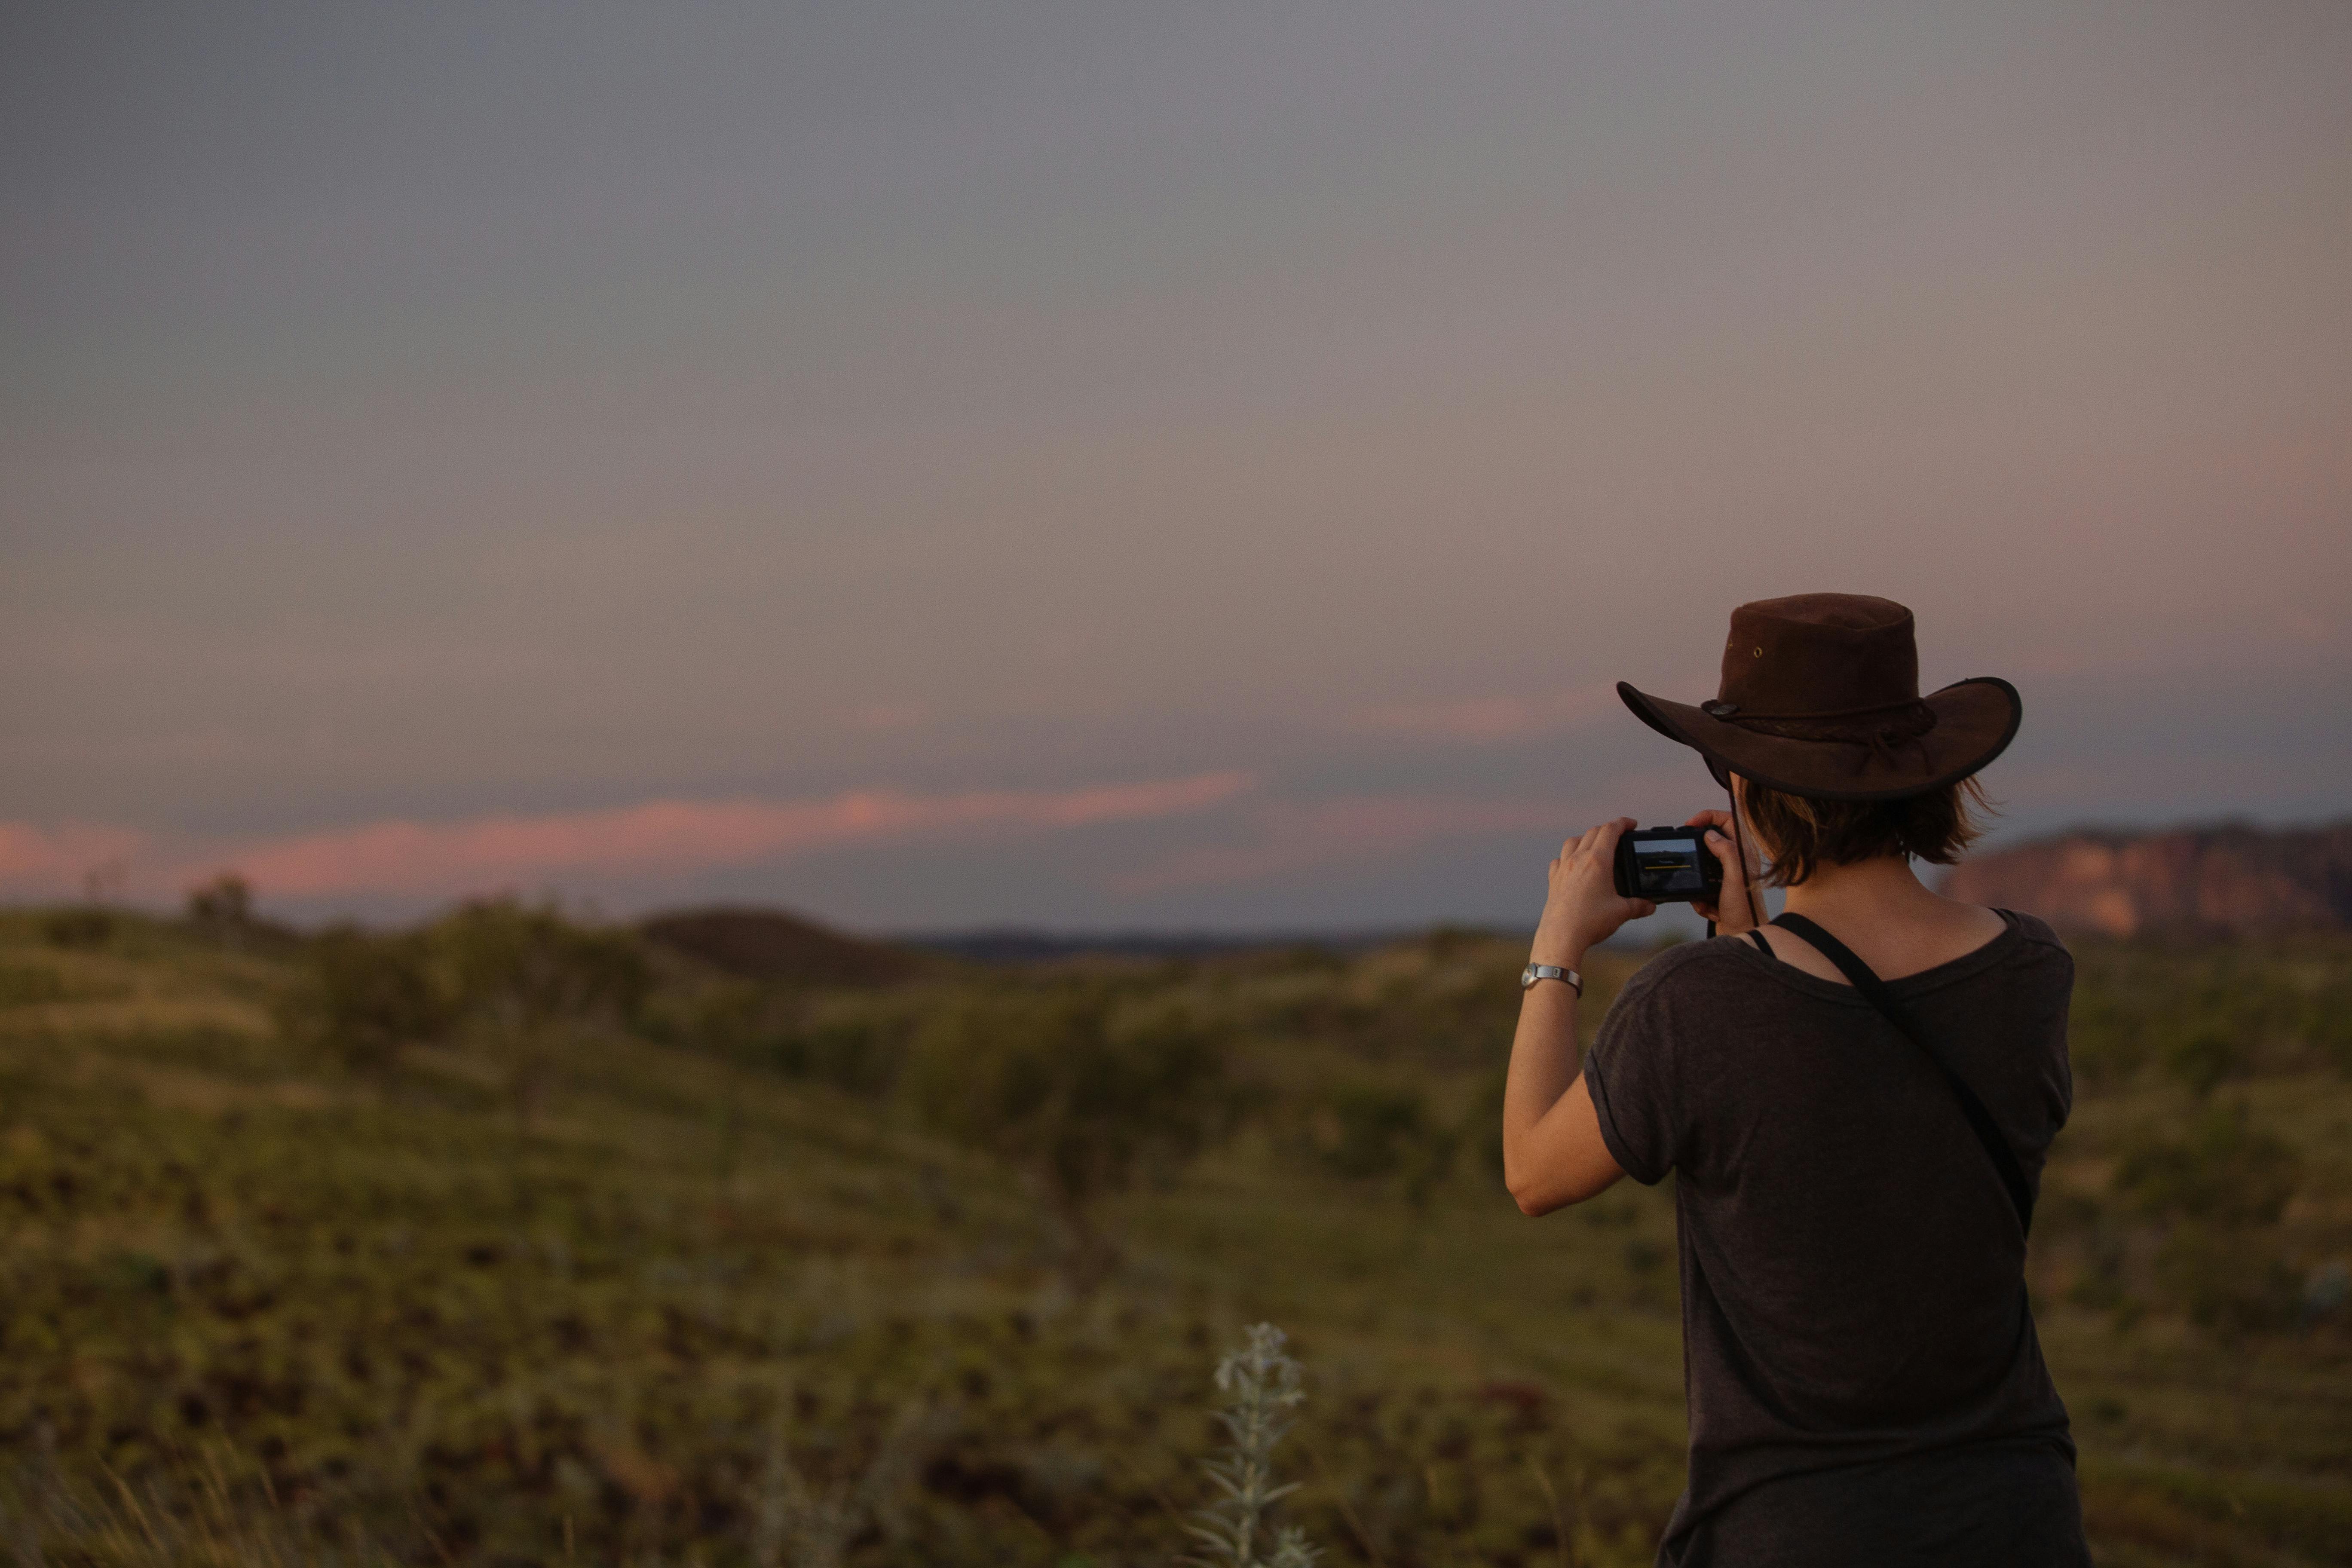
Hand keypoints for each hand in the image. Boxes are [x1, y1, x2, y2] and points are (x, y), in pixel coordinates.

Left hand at [1531, 818, 1654, 965]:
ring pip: (1573, 841)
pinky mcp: (1554, 880)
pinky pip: (1559, 859)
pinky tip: (1573, 864)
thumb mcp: (1621, 913)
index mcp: (1597, 861)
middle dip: (1608, 829)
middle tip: (1619, 835)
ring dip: (1585, 838)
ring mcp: (1563, 868)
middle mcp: (1578, 859)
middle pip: (1592, 832)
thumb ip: (1639, 906)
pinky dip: (1568, 856)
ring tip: (1595, 845)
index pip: (1610, 830)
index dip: (1622, 823)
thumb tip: (1650, 906)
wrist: (1561, 937)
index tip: (1632, 824)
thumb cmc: (1590, 922)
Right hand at [1684, 808, 1760, 932]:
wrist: (1744, 936)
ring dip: (1697, 878)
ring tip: (1703, 892)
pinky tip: (1708, 907)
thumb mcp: (1735, 876)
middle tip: (1688, 854)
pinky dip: (1698, 896)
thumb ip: (1725, 851)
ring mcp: (1726, 876)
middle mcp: (1736, 861)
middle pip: (1711, 840)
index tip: (1691, 824)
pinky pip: (1699, 885)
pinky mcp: (1717, 890)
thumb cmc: (1745, 909)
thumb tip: (1709, 834)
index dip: (1708, 816)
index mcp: (1743, 852)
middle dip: (1697, 850)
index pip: (1727, 820)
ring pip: (1702, 864)